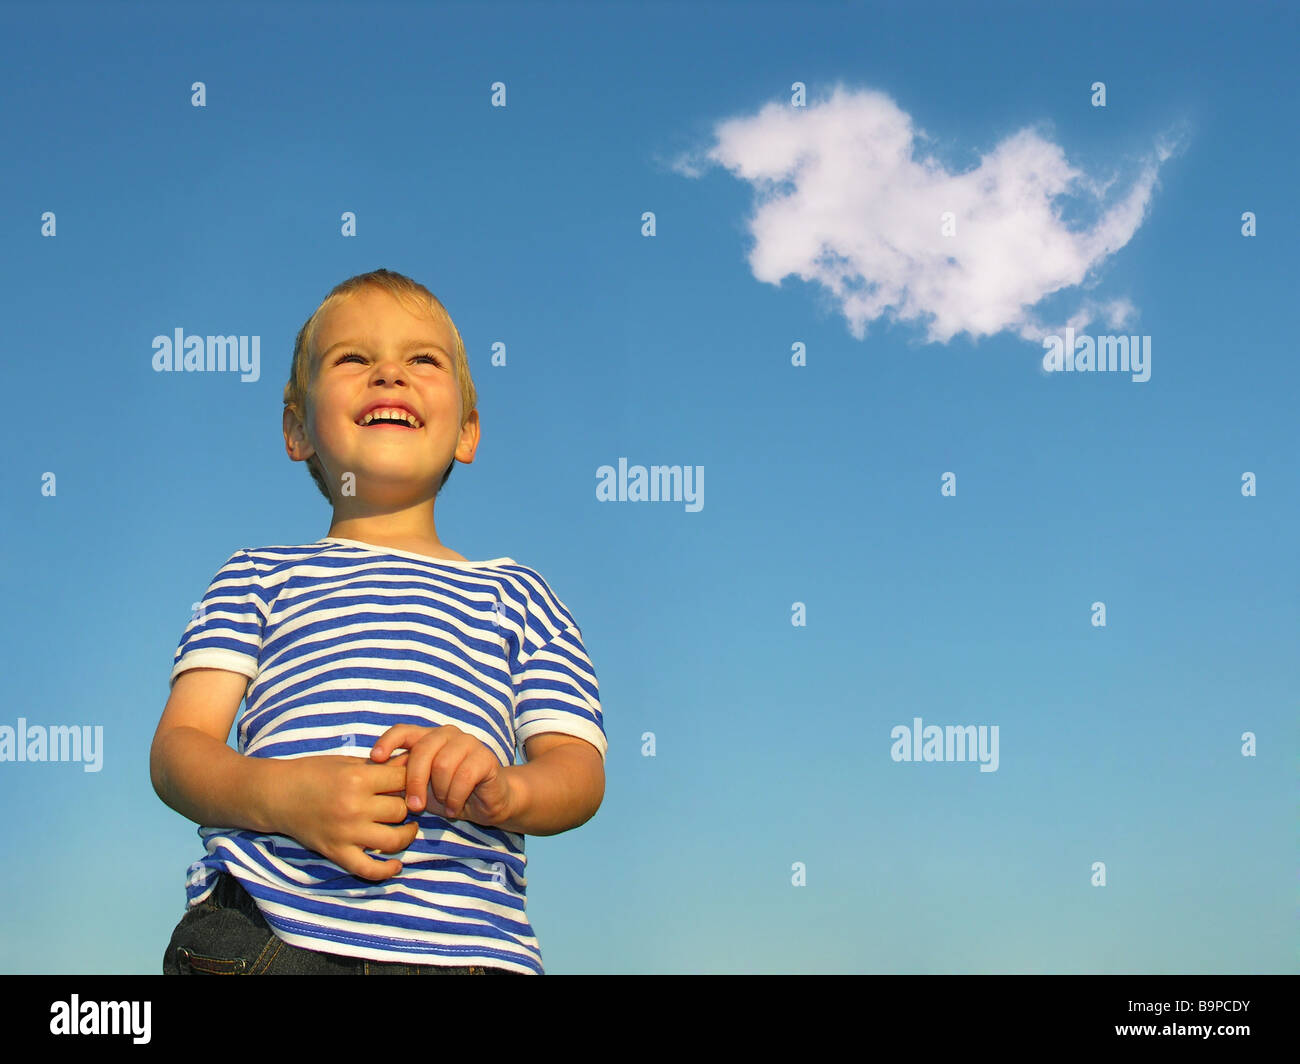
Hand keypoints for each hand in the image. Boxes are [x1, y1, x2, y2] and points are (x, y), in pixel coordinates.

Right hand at [277, 753, 419, 880]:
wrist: (276, 795)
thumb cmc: (312, 773)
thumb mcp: (346, 762)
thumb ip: (379, 766)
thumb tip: (412, 762)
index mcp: (357, 779)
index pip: (402, 780)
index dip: (410, 779)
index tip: (408, 782)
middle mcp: (354, 807)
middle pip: (400, 810)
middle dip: (405, 806)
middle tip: (402, 804)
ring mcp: (345, 833)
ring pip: (393, 840)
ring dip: (405, 835)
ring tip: (407, 829)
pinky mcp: (336, 853)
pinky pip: (368, 869)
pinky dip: (386, 871)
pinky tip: (396, 865)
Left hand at [370, 724, 519, 828]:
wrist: (487, 802)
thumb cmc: (448, 793)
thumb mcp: (420, 789)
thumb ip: (402, 780)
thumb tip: (375, 780)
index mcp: (427, 738)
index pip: (403, 730)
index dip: (388, 742)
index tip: (375, 758)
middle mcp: (447, 734)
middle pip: (423, 750)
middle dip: (415, 781)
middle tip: (414, 806)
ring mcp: (468, 743)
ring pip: (443, 764)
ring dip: (440, 791)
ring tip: (443, 804)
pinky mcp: (486, 757)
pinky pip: (464, 776)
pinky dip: (456, 797)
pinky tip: (455, 807)